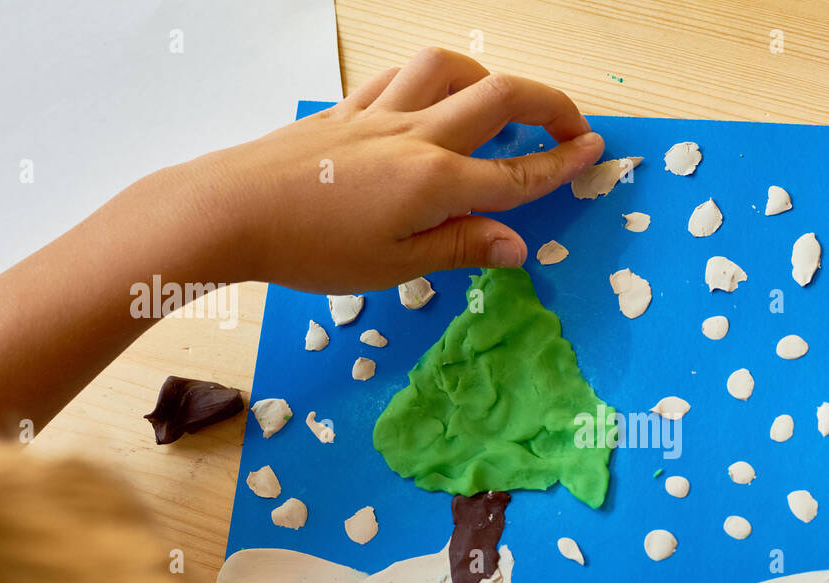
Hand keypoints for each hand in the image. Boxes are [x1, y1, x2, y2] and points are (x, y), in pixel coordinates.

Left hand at [180, 48, 604, 291]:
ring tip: (502, 104)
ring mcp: (381, 115)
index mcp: (435, 183)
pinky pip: (404, 76)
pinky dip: (435, 80)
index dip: (564, 163)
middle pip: (501, 99)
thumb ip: (462, 248)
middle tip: (572, 124)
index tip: (596, 151)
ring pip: (451, 69)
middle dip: (549, 105)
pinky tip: (434, 99)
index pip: (517, 174)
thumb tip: (518, 247)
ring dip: (489, 78)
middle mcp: (417, 137)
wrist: (231, 211)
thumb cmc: (312, 251)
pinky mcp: (349, 109)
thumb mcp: (395, 267)